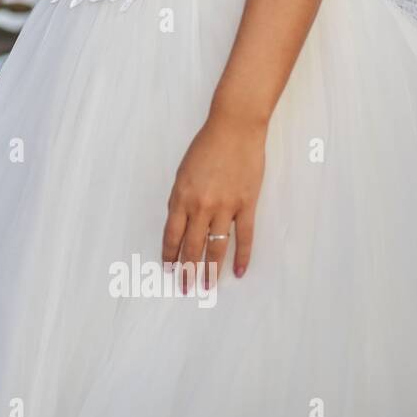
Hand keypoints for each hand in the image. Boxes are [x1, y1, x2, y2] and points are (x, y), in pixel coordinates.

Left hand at [162, 110, 265, 291]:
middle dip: (187, 270)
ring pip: (216, 247)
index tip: (169, 270)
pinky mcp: (247, 205)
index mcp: (181, 197)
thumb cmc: (206, 147)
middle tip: (186, 287)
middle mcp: (200, 206)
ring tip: (209, 287)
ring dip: (211, 270)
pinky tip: (239, 272)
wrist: (234, 128)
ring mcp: (225, 207)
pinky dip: (242, 257)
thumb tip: (179, 223)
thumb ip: (180, 199)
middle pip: (192, 247)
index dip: (170, 255)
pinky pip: (244, 237)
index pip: (172, 236)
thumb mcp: (183, 172)